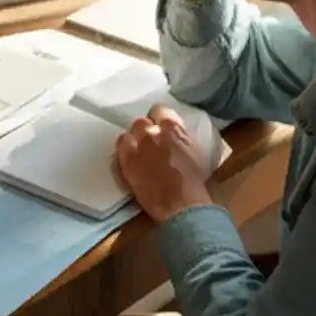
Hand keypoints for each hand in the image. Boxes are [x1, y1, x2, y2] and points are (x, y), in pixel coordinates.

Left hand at [115, 105, 213, 222]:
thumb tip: (176, 134)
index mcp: (172, 128)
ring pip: (129, 133)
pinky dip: (125, 150)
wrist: (181, 205)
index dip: (160, 118)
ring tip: (140, 150)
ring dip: (135, 139)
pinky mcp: (125, 163)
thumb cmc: (194, 182)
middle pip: (142, 121)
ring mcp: (136, 147)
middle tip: (152, 141)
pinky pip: (119, 147)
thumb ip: (182, 137)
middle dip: (146, 129)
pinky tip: (131, 157)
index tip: (161, 124)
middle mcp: (151, 133)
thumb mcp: (195, 151)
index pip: (160, 110)